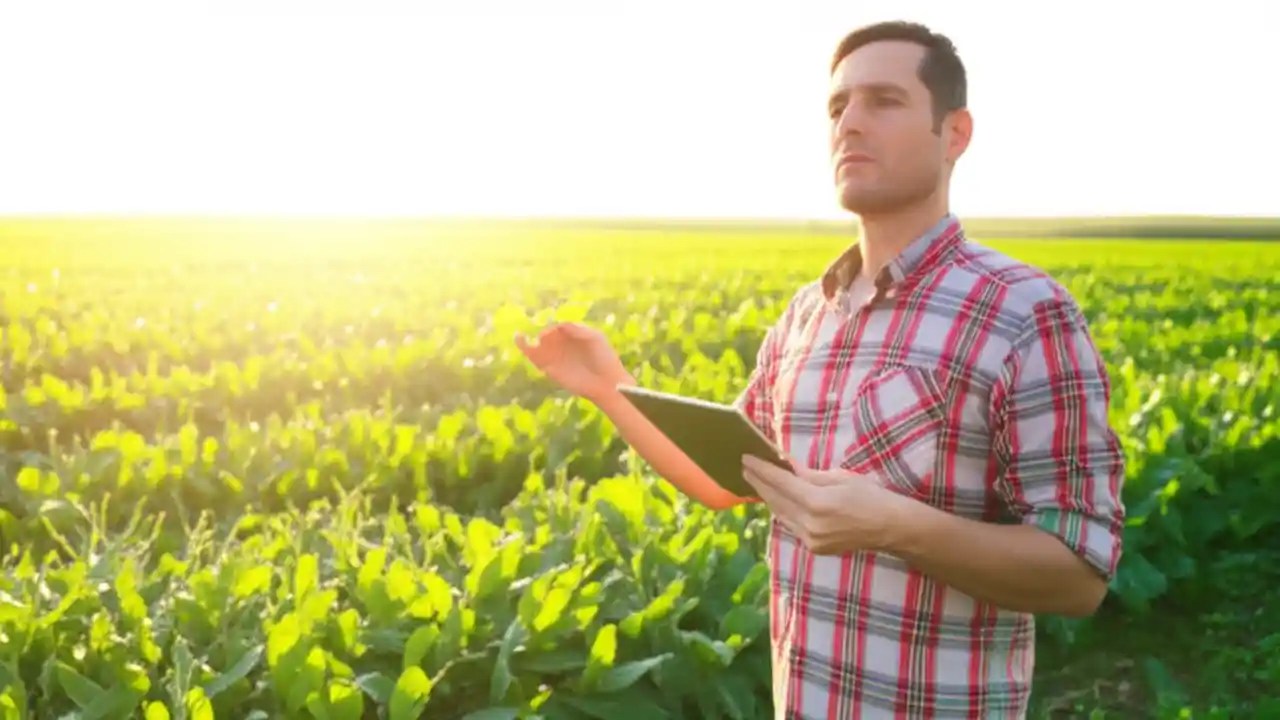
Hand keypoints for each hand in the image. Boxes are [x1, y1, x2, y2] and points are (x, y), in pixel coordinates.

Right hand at [515, 322, 633, 403]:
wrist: (606, 382)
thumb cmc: (604, 358)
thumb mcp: (594, 338)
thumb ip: (578, 330)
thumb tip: (559, 325)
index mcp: (573, 334)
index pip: (559, 326)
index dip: (556, 326)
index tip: (558, 331)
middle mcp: (562, 344)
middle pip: (547, 334)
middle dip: (543, 334)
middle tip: (546, 337)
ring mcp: (555, 357)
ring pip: (537, 346)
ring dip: (527, 340)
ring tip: (520, 336)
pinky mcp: (550, 369)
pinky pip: (535, 358)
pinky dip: (526, 349)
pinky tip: (520, 340)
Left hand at [740, 455, 908, 554]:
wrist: (891, 528)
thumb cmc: (871, 495)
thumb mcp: (841, 477)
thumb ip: (810, 475)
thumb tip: (786, 467)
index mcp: (817, 502)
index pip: (781, 482)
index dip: (762, 469)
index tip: (746, 458)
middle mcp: (810, 524)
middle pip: (775, 499)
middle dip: (759, 482)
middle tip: (745, 467)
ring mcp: (811, 539)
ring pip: (780, 514)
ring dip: (768, 497)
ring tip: (756, 481)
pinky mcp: (814, 548)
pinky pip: (791, 526)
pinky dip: (782, 511)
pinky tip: (776, 500)